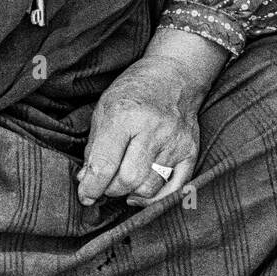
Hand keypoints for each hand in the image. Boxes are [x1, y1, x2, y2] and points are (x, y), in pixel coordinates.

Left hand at [77, 29, 227, 208]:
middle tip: (104, 185)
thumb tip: (86, 179)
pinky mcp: (191, 151)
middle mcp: (152, 130)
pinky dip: (156, 199)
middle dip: (110, 190)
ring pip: (149, 187)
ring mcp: (174, 142)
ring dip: (131, 193)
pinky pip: (174, 189)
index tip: (85, 196)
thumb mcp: (105, 108)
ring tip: (122, 183)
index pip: (104, 164)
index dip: (91, 187)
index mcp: (124, 115)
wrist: (175, 76)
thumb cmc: (135, 90)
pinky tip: (142, 194)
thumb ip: (94, 146)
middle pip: (127, 180)